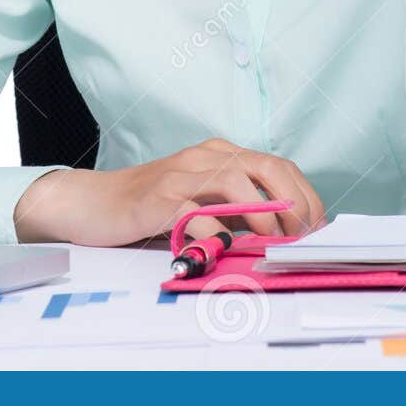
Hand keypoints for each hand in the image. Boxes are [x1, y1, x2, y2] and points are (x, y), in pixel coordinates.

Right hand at [12, 137, 325, 246]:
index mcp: (220, 155)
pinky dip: (216, 234)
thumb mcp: (200, 204)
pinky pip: (195, 214)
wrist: (90, 203)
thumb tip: (285, 235)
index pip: (279, 167)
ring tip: (268, 242)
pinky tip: (222, 249)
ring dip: (261, 215)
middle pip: (265, 167)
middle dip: (293, 204)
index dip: (305, 197)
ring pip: (236, 181)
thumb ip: (236, 213)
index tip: (315, 229)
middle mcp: (204, 158)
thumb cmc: (149, 208)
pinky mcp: (157, 199)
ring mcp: (180, 175)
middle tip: (298, 237)